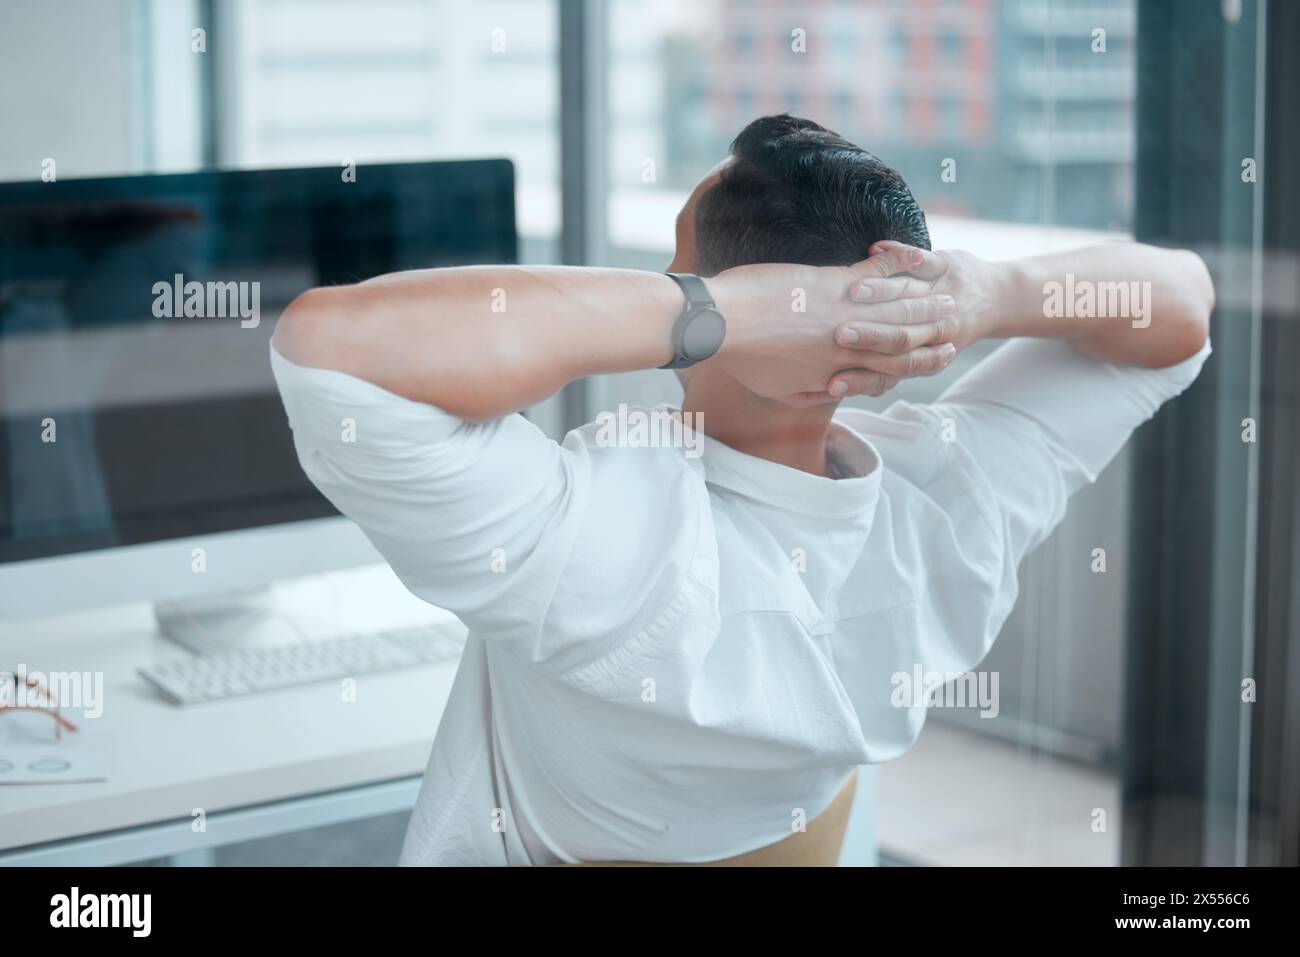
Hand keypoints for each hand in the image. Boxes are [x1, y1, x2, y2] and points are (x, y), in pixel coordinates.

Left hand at [705, 253, 964, 407]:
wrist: (720, 323)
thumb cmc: (739, 357)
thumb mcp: (776, 389)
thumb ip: (805, 392)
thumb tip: (822, 393)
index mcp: (837, 371)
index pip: (890, 371)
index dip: (918, 364)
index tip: (937, 355)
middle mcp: (850, 345)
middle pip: (905, 341)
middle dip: (933, 332)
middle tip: (956, 323)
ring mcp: (846, 312)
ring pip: (899, 310)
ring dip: (926, 303)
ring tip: (948, 294)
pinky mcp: (833, 282)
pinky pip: (877, 272)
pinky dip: (897, 265)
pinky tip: (909, 258)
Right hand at [826, 242, 1001, 396]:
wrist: (990, 299)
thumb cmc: (941, 332)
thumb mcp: (900, 360)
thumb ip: (869, 375)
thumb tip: (831, 388)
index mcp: (914, 357)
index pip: (881, 376)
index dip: (857, 381)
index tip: (832, 385)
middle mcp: (931, 333)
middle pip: (897, 339)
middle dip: (869, 337)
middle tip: (842, 336)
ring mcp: (939, 297)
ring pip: (910, 300)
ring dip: (881, 293)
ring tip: (856, 290)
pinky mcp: (945, 267)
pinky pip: (924, 262)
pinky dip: (901, 254)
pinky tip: (875, 248)